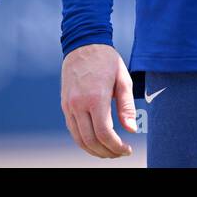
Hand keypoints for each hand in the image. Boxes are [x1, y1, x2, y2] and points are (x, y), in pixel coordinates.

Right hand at [60, 44, 136, 158]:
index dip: (116, 146)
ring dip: (94, 150)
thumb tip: (132, 130)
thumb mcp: (123, 79)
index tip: (127, 149)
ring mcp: (69, 105)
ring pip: (78, 139)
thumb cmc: (107, 60)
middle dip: (106, 152)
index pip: (104, 133)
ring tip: (109, 151)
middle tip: (119, 153)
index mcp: (95, 98)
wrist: (83, 44)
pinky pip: (72, 129)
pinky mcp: (64, 105)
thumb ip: (127, 106)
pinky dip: (83, 140)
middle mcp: (78, 104)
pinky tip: (96, 140)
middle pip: (90, 140)